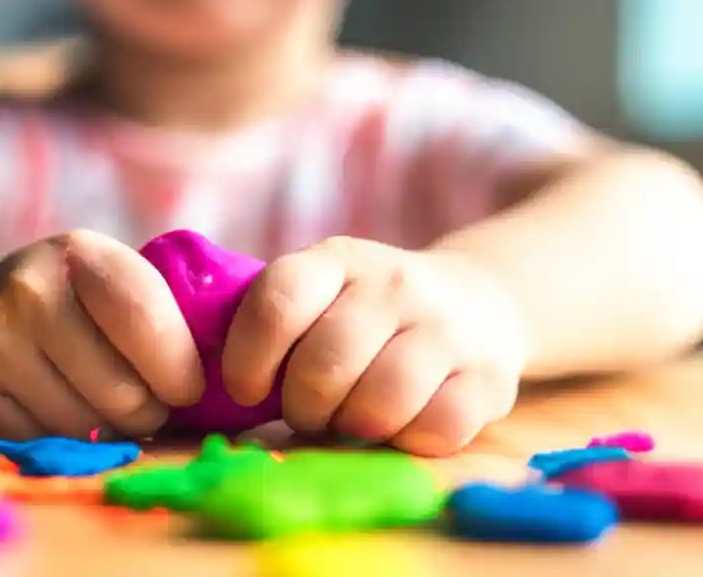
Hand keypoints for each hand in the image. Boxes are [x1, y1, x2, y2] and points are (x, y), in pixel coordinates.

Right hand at [0, 230, 203, 440]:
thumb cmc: (57, 304)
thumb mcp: (102, 280)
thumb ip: (158, 314)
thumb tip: (229, 385)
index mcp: (78, 254)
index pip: (147, 320)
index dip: (180, 369)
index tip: (187, 389)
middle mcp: (27, 292)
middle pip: (123, 393)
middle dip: (147, 412)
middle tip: (141, 404)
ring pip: (86, 431)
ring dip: (107, 435)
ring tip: (96, 407)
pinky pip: (43, 449)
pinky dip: (61, 447)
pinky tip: (52, 415)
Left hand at [223, 237, 526, 455]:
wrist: (480, 302)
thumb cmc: (369, 313)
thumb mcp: (323, 292)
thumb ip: (276, 326)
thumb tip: (214, 393)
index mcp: (337, 259)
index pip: (278, 302)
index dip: (249, 358)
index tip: (246, 390)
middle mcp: (393, 284)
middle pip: (325, 363)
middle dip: (302, 406)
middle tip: (306, 413)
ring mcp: (445, 327)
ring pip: (380, 402)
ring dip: (352, 427)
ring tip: (351, 421)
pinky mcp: (487, 376)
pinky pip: (435, 430)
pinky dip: (406, 442)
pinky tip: (400, 426)